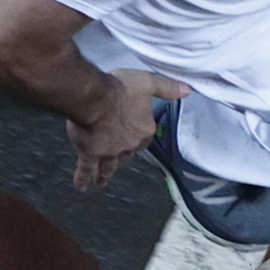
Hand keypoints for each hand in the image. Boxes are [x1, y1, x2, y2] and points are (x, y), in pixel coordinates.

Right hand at [67, 69, 188, 191]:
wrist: (96, 97)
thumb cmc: (120, 89)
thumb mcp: (148, 83)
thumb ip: (167, 88)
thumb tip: (187, 90)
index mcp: (143, 130)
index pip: (144, 139)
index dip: (139, 139)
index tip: (135, 141)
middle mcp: (128, 145)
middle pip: (126, 156)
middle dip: (121, 160)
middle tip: (115, 164)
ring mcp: (109, 152)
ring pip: (108, 166)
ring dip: (105, 174)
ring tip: (101, 181)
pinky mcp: (90, 153)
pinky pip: (87, 169)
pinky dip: (83, 178)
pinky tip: (81, 186)